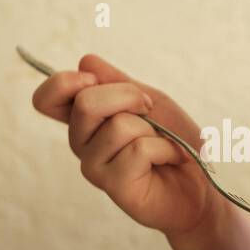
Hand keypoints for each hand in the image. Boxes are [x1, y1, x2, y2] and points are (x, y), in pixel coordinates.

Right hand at [30, 54, 214, 236]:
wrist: (202, 180)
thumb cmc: (175, 139)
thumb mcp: (148, 100)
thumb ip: (117, 82)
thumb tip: (86, 62)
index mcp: (84, 120)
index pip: (46, 100)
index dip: (64, 83)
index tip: (94, 82)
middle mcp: (82, 143)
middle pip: (85, 103)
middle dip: (129, 96)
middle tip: (150, 112)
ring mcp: (94, 167)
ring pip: (118, 126)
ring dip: (152, 130)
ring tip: (160, 145)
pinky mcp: (114, 186)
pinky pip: (138, 150)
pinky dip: (165, 149)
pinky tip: (169, 159)